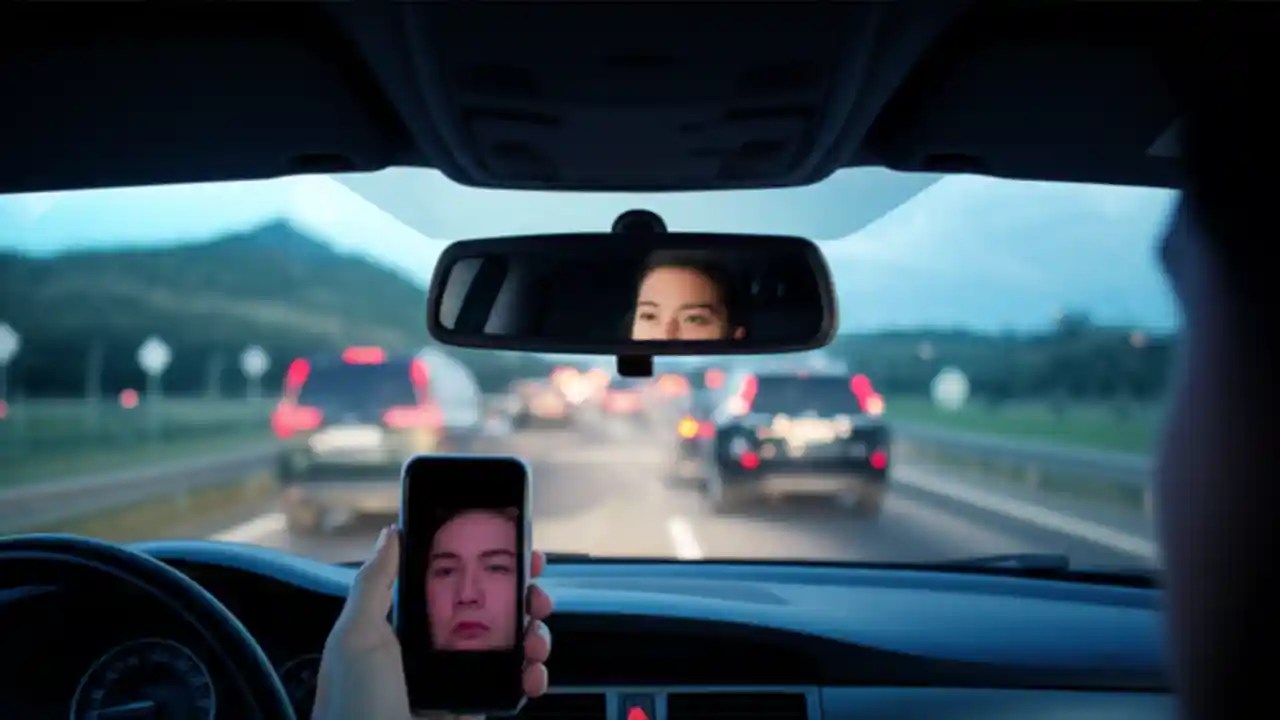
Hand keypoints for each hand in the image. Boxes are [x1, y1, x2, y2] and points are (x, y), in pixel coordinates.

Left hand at [312, 524, 554, 719]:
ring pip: (512, 647)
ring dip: (535, 636)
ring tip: (537, 641)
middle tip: (537, 597)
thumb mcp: (355, 636)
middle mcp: (438, 649)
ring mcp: (460, 680)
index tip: (516, 551)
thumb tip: (391, 533)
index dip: (489, 566)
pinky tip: (533, 675)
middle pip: (494, 612)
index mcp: (409, 626)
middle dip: (524, 599)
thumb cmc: (352, 702)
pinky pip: (513, 687)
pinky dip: (532, 677)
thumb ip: (374, 582)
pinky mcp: (474, 708)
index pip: (457, 585)